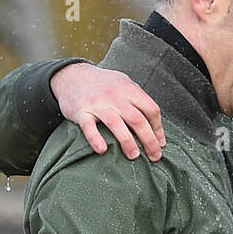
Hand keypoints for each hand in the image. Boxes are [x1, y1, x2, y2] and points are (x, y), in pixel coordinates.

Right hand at [50, 63, 165, 161]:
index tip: (160, 144)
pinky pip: (89, 126)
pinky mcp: (81, 111)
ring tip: (134, 156)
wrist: (72, 76)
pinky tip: (102, 150)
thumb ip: (139, 101)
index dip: (158, 129)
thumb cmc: (104, 85)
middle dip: (149, 140)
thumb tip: (156, 128)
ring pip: (116, 123)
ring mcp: (97, 103)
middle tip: (155, 157)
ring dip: (127, 142)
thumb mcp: (124, 85)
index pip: (151, 109)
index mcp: (129, 90)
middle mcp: (115, 96)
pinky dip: (95, 138)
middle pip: (137, 119)